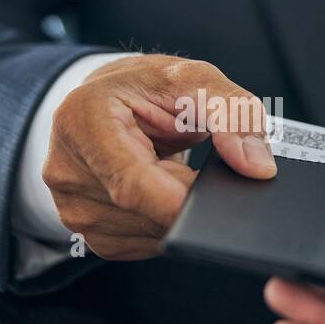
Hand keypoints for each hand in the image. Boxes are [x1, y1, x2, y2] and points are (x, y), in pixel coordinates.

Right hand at [43, 54, 275, 258]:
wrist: (109, 102)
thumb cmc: (146, 88)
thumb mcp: (195, 79)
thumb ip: (233, 114)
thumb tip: (257, 167)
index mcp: (81, 120)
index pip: (131, 182)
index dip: (180, 201)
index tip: (218, 202)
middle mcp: (67, 168)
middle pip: (145, 213)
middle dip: (188, 201)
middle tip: (200, 172)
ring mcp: (73, 207)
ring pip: (149, 234)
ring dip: (176, 213)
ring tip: (171, 172)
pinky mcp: (87, 234)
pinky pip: (142, 244)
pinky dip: (164, 224)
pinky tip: (161, 193)